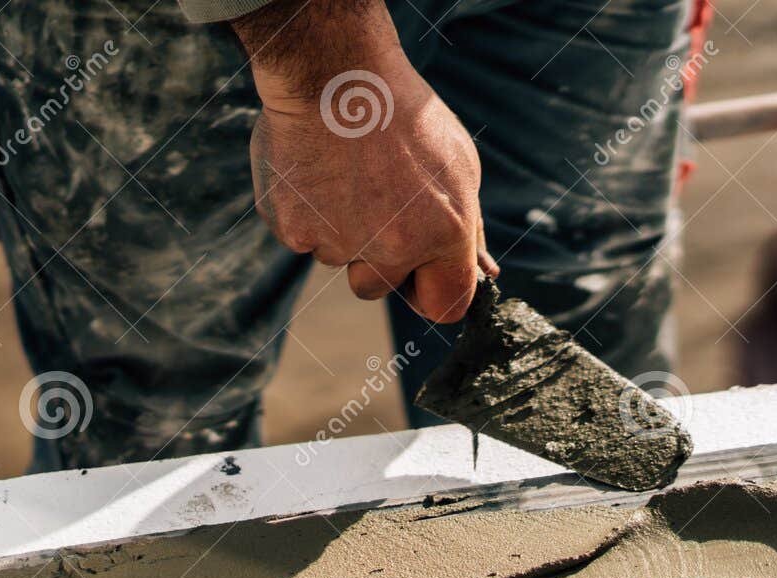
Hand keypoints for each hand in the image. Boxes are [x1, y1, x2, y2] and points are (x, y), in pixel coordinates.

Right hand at [234, 0, 497, 323]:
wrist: (334, 72)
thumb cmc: (403, 114)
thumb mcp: (458, 165)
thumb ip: (468, 227)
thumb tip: (482, 272)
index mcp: (447, 232)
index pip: (447, 306)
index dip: (431, 292)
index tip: (421, 278)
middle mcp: (395, 247)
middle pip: (376, 288)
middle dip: (374, 259)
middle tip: (371, 201)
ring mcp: (340, 242)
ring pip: (337, 259)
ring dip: (339, 229)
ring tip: (344, 173)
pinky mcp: (294, 231)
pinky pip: (302, 238)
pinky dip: (306, 212)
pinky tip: (315, 170)